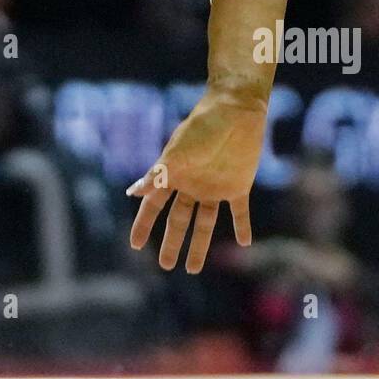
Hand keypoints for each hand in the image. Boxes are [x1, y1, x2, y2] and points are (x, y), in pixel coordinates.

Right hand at [126, 87, 266, 272]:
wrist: (235, 109)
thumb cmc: (203, 126)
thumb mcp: (178, 151)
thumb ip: (159, 174)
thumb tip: (133, 193)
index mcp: (174, 175)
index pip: (154, 205)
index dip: (144, 224)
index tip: (135, 245)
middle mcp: (192, 184)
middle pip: (178, 219)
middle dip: (171, 243)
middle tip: (166, 266)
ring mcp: (215, 186)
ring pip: (205, 222)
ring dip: (199, 244)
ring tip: (192, 269)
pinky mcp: (239, 185)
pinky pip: (240, 211)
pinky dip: (243, 226)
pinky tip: (245, 243)